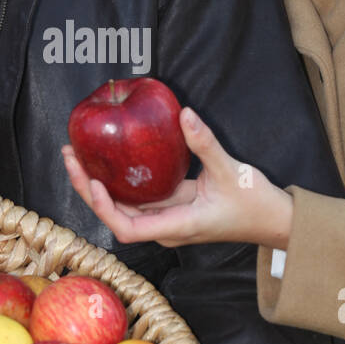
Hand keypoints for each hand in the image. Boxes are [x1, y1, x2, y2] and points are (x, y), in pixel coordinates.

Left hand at [61, 106, 293, 250]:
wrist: (274, 221)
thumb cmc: (255, 204)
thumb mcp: (232, 171)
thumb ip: (206, 144)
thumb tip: (185, 114)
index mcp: (177, 226)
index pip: (128, 228)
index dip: (106, 208)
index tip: (95, 182)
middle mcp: (165, 227)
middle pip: (115, 215)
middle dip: (89, 188)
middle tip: (70, 155)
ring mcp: (167, 218)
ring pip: (123, 206)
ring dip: (98, 183)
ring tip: (78, 154)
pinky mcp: (172, 206)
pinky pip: (138, 196)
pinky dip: (120, 179)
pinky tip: (108, 158)